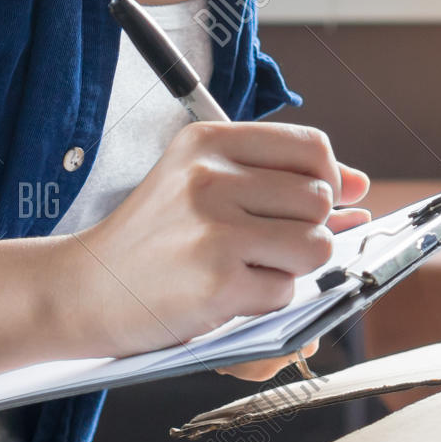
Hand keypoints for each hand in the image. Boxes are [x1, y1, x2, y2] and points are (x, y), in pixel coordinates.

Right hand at [55, 122, 369, 359]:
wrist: (80, 289)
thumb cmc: (152, 239)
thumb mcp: (205, 185)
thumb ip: (282, 179)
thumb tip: (360, 187)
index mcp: (209, 141)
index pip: (312, 147)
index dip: (328, 180)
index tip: (312, 203)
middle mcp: (211, 176)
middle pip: (320, 200)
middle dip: (306, 230)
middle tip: (260, 245)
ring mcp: (214, 228)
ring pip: (315, 245)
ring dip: (292, 267)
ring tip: (246, 268)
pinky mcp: (217, 280)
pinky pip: (286, 290)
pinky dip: (267, 300)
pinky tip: (226, 293)